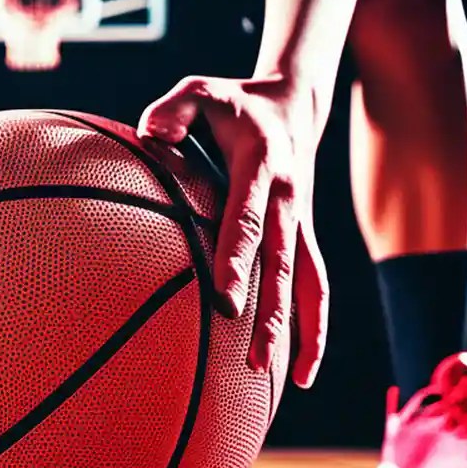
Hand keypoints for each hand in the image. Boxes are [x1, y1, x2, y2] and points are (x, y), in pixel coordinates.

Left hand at [139, 76, 328, 387]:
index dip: (236, 260)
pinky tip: (300, 375)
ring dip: (296, 332)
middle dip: (269, 313)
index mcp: (261, 167)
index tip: (224, 300)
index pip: (245, 220)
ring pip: (306, 284)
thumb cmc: (232, 104)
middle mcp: (288, 201)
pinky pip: (317, 289)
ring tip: (279, 377)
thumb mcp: (201, 91)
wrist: (293, 105)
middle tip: (252, 357)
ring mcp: (300, 224)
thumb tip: (150, 132)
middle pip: (280, 265)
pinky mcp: (303, 240)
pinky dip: (314, 330)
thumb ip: (174, 109)